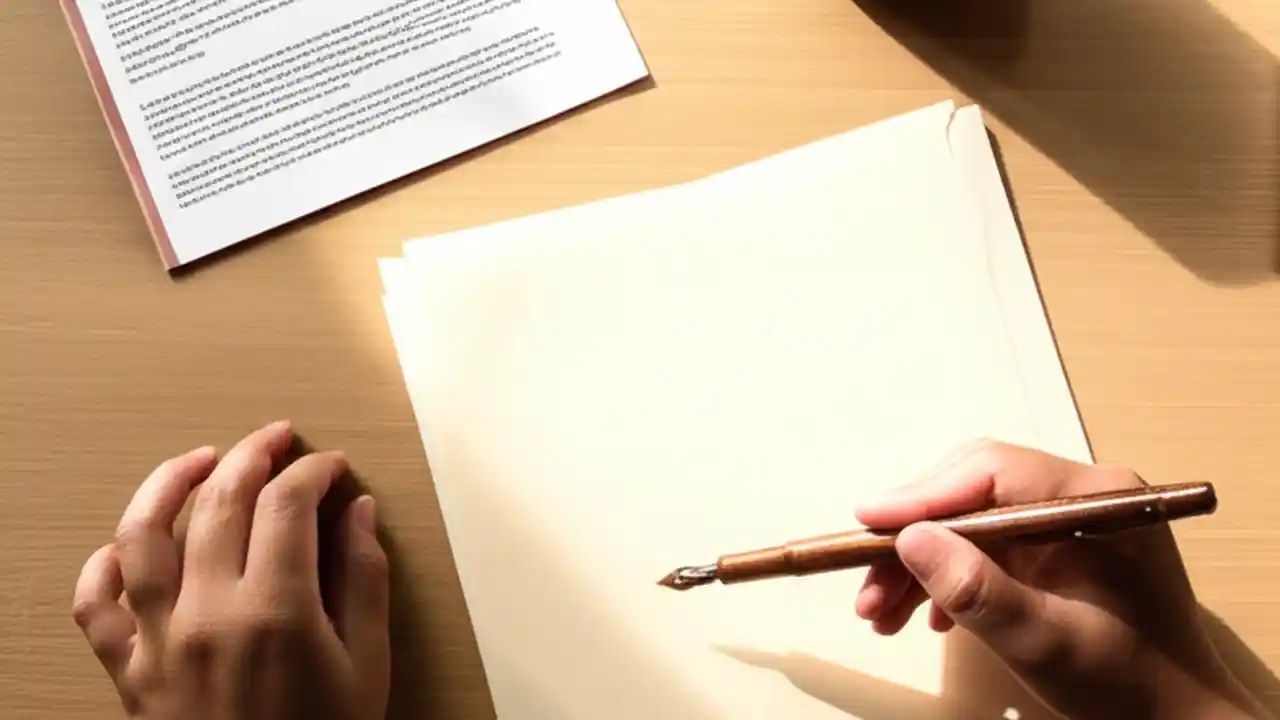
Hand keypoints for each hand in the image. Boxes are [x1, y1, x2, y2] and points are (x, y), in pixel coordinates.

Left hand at [72, 421, 389, 719]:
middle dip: (252, 454)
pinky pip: (95, 606)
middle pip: (220, 500)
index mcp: (277, 612)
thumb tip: (357, 513)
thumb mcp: (368, 669)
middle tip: (276, 439)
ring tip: (201, 460)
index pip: (288, 504)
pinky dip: (102, 564)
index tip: (330, 468)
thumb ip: (365, 583)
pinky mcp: (129, 671)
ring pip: (142, 533)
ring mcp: (160, 641)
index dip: (312, 472)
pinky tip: (127, 544)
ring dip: (170, 481)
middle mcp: (210, 615)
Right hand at [855, 440, 1269, 719]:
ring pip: (972, 523)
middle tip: (867, 590)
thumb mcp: (1044, 642)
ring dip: (922, 566)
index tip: (867, 525)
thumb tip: (909, 539)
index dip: (924, 494)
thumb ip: (978, 591)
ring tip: (879, 615)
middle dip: (914, 539)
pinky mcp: (1055, 551)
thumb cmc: (1124, 686)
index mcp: (1095, 499)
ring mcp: (1066, 523)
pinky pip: (987, 548)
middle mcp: (1080, 497)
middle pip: (973, 494)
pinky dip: (950, 579)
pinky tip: (928, 618)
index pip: (993, 471)